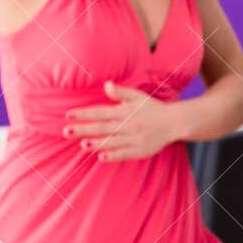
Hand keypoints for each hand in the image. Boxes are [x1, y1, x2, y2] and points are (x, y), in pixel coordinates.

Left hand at [63, 81, 185, 161]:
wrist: (175, 122)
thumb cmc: (152, 109)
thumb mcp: (137, 97)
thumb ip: (121, 92)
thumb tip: (107, 85)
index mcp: (125, 111)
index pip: (101, 112)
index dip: (84, 114)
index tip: (68, 115)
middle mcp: (129, 125)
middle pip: (103, 127)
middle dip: (84, 129)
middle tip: (67, 132)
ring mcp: (135, 138)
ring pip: (113, 141)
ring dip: (97, 143)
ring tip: (83, 145)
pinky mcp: (141, 150)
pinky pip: (125, 153)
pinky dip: (114, 155)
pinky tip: (102, 157)